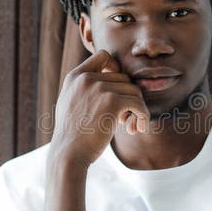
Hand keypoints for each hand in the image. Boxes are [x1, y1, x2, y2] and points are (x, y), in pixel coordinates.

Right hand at [48, 48, 150, 167]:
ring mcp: (99, 88)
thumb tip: (110, 79)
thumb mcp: (70, 103)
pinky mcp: (112, 101)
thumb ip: (84, 88)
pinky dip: (143, 116)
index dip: (116, 69)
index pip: (103, 56)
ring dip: (136, 109)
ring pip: (134, 90)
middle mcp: (86, 78)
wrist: (68, 154)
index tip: (118, 89)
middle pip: (124, 78)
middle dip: (128, 98)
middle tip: (124, 119)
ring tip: (130, 126)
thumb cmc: (72, 135)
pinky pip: (138, 103)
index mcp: (75, 77)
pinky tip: (138, 129)